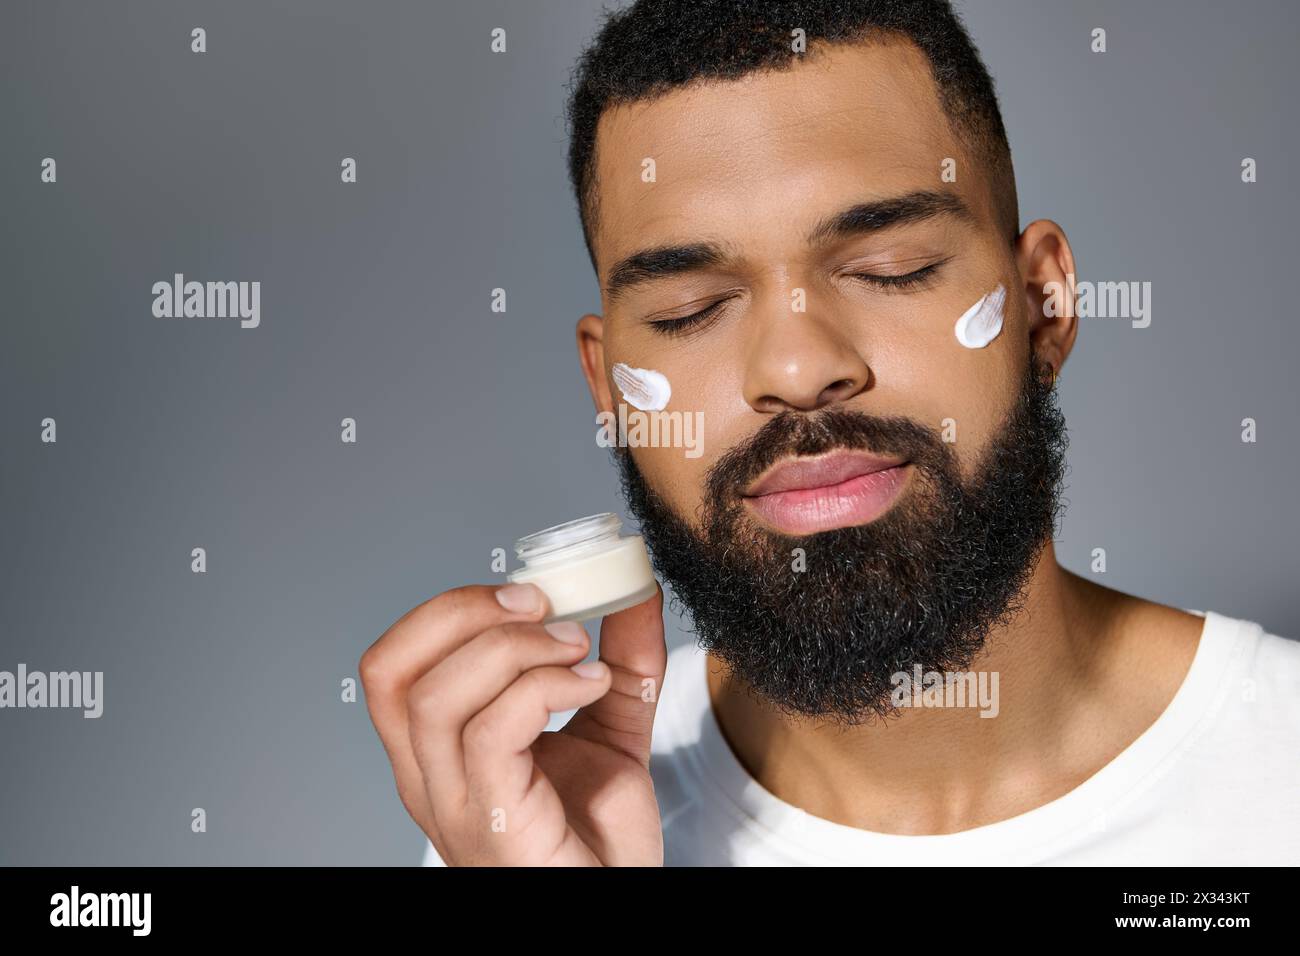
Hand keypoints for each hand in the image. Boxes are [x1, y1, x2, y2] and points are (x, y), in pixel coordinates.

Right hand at [360, 581, 666, 864]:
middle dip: (465, 612)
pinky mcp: (496, 823)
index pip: (393, 666)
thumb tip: (636, 588)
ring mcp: (456, 804)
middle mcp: (430, 778)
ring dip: (514, 649)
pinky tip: (592, 686)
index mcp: (439, 751)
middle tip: (543, 606)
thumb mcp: (610, 728)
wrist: (619, 902)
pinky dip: (545, 688)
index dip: (448, 612)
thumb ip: (622, 659)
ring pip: (435, 697)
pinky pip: (491, 734)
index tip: (528, 594)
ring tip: (579, 650)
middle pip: (394, 671)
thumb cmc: (600, 838)